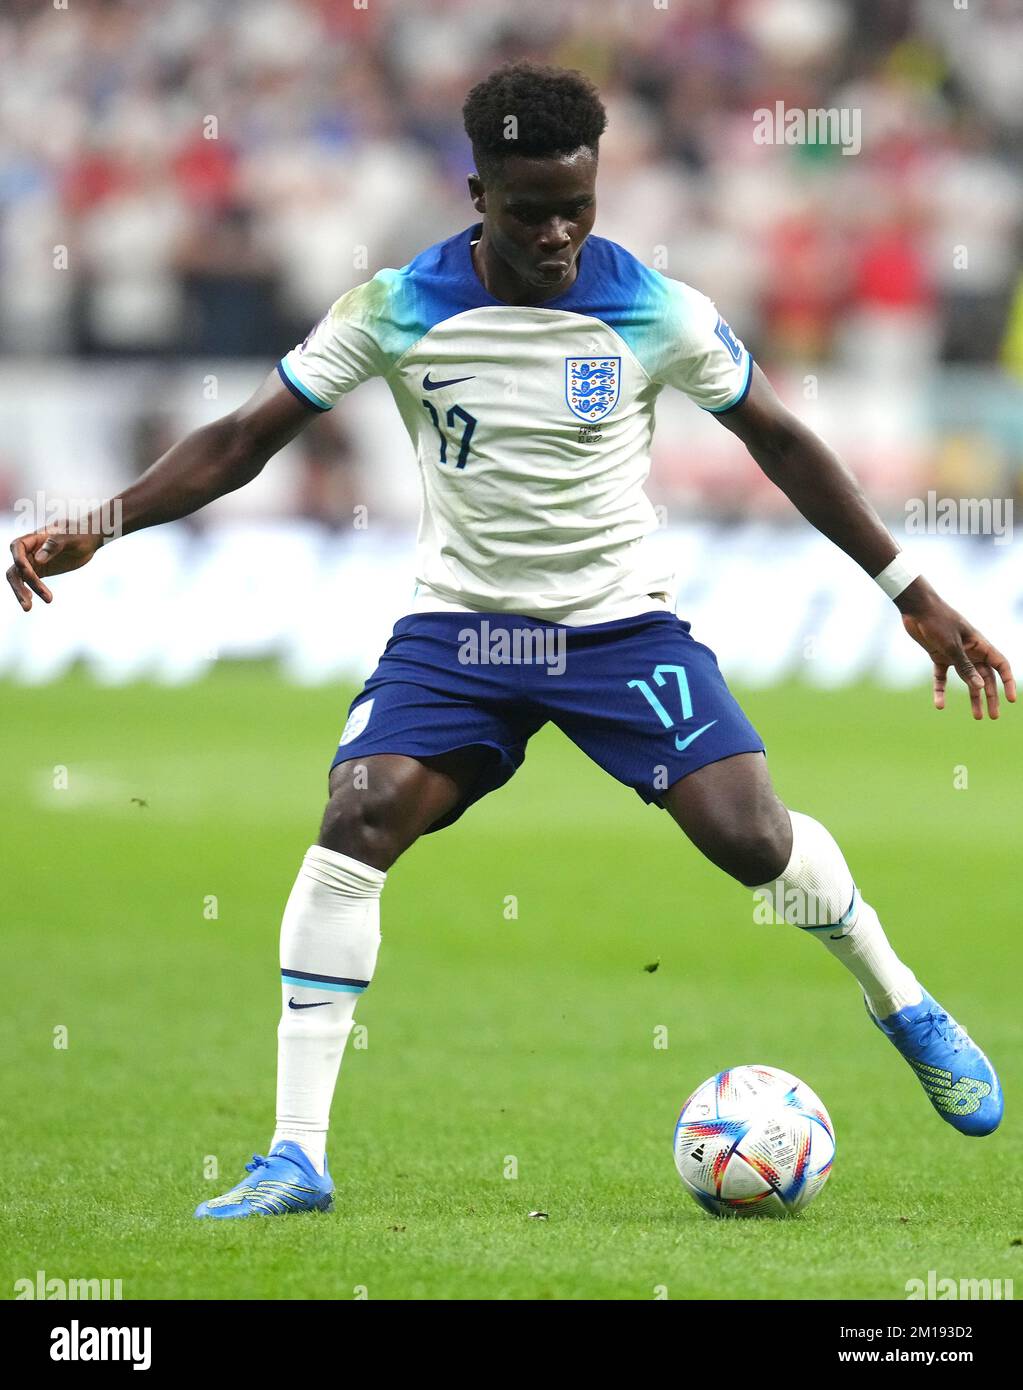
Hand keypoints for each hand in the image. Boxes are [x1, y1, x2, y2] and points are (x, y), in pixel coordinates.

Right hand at [6, 526, 103, 611]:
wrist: (89, 539)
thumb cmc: (80, 534)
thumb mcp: (71, 538)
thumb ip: (54, 545)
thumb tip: (38, 559)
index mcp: (35, 538)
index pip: (17, 546)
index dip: (18, 559)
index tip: (27, 571)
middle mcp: (30, 550)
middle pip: (16, 568)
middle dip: (18, 585)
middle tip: (27, 601)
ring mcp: (34, 562)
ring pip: (20, 578)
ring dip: (23, 592)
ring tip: (28, 609)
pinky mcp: (41, 571)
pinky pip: (31, 582)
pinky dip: (33, 591)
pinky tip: (44, 599)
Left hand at [898, 588, 1015, 718]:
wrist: (916, 607)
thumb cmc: (937, 621)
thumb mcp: (951, 646)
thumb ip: (965, 667)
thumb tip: (980, 687)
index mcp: (979, 645)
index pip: (1000, 665)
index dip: (1008, 682)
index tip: (1011, 700)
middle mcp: (970, 650)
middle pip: (985, 677)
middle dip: (990, 697)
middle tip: (992, 716)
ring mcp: (954, 653)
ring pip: (967, 679)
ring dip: (972, 697)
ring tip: (977, 716)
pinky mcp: (938, 655)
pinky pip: (942, 677)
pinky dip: (941, 690)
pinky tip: (939, 705)